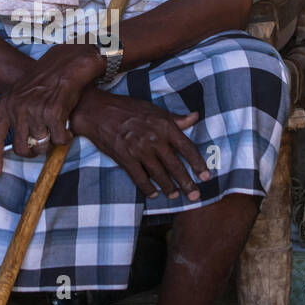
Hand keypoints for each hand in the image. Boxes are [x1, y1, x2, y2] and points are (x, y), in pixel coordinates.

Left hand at [0, 44, 105, 174]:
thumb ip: (14, 116)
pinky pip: (59, 140)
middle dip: (32, 152)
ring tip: (56, 130)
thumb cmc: (44, 83)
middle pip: (20, 147)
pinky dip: (65, 137)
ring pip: (41, 145)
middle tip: (41, 146)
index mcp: (5, 103)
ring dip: (50, 141)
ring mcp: (35, 111)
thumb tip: (18, 143)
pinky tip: (67, 128)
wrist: (65, 66)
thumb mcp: (20, 95)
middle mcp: (17, 108)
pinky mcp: (53, 114)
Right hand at [70, 87, 211, 200]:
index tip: (206, 177)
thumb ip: (176, 118)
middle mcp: (154, 139)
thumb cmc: (128, 109)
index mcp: (165, 126)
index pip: (187, 148)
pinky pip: (140, 178)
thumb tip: (195, 117)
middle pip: (175, 166)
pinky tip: (154, 194)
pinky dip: (148, 188)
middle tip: (195, 196)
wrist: (98, 111)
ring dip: (169, 188)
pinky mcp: (125, 158)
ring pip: (159, 175)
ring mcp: (139, 150)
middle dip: (187, 183)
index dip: (198, 164)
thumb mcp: (154, 109)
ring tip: (175, 196)